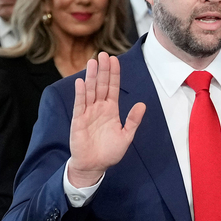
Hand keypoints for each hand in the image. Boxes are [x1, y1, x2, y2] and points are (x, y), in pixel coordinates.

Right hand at [67, 54, 143, 188]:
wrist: (94, 166)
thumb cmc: (109, 152)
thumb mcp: (126, 136)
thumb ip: (133, 120)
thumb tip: (141, 105)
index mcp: (111, 110)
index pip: (112, 88)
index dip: (114, 74)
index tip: (115, 60)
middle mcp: (99, 108)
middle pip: (101, 85)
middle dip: (103, 70)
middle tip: (103, 54)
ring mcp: (88, 112)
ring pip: (90, 91)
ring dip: (92, 77)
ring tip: (93, 62)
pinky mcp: (78, 120)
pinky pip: (80, 104)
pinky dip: (81, 93)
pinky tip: (81, 82)